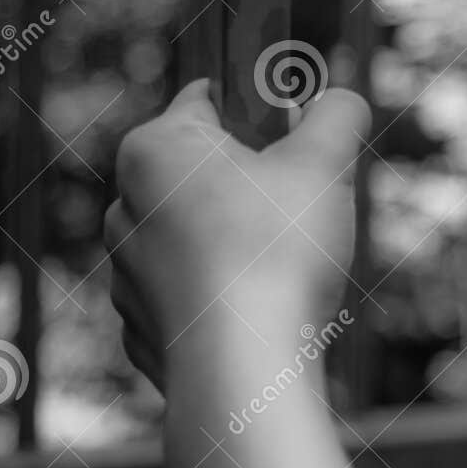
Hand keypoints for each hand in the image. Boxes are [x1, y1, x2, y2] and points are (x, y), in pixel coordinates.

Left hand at [105, 79, 370, 387]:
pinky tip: (263, 311)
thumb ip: (337, 114)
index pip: (207, 100)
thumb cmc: (277, 251)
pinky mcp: (143, 330)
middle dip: (254, 184)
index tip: (299, 135)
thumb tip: (341, 99)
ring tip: (291, 267)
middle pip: (202, 173)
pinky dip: (225, 298)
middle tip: (304, 206)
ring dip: (239, 242)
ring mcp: (127, 274)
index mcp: (155, 150)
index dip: (262, 110)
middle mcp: (125, 207)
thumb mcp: (325, 163)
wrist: (245, 368)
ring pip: (196, 237)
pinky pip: (191, 297)